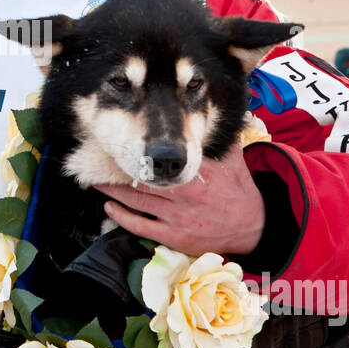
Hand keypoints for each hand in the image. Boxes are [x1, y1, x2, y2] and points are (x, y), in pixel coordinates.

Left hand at [95, 144, 264, 256]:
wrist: (252, 227)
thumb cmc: (239, 191)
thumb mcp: (234, 160)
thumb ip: (221, 138)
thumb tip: (211, 112)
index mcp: (198, 172)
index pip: (164, 158)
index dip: (141, 150)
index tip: (123, 141)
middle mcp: (184, 193)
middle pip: (142, 179)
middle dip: (118, 170)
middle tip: (99, 161)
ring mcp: (177, 216)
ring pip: (136, 201)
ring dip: (113, 191)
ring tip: (96, 182)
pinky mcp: (174, 235)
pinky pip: (141, 225)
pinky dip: (121, 216)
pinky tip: (109, 207)